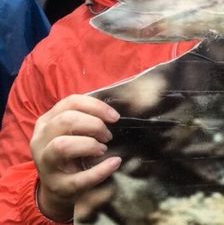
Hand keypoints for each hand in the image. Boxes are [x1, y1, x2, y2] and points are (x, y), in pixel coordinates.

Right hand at [30, 94, 120, 221]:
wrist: (59, 187)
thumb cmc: (73, 151)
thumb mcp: (74, 131)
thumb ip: (88, 117)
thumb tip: (115, 111)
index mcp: (47, 121)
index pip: (71, 103)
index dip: (96, 106)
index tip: (115, 117)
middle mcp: (41, 140)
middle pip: (66, 120)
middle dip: (94, 125)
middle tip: (108, 136)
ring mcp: (45, 163)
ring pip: (62, 146)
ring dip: (89, 145)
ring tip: (103, 149)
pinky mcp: (57, 186)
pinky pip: (78, 179)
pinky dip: (101, 170)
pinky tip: (114, 163)